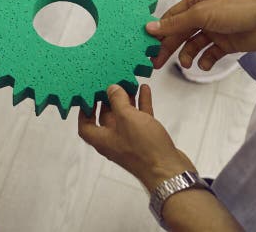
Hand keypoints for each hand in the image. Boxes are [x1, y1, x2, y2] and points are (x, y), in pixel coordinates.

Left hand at [79, 85, 194, 189]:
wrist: (170, 172)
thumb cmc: (144, 149)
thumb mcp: (127, 117)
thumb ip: (117, 100)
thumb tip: (111, 89)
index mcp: (102, 139)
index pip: (86, 126)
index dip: (85, 111)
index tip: (88, 96)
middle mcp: (114, 141)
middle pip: (107, 118)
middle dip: (109, 100)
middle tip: (112, 83)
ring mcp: (131, 141)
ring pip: (126, 116)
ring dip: (127, 100)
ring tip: (129, 83)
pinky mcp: (147, 140)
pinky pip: (141, 118)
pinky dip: (142, 105)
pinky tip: (145, 90)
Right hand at [145, 0, 255, 69]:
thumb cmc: (238, 9)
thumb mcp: (201, 14)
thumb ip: (176, 23)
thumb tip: (151, 27)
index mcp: (195, 2)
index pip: (171, 18)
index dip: (159, 31)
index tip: (147, 44)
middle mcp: (203, 15)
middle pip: (180, 33)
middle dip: (168, 47)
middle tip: (156, 62)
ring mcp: (215, 30)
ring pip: (193, 45)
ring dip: (187, 55)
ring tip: (186, 64)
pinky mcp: (226, 43)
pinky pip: (210, 53)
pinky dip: (205, 60)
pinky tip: (205, 65)